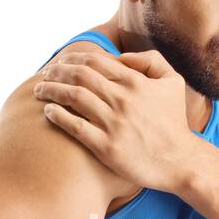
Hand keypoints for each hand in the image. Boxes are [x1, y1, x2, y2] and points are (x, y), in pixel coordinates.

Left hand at [34, 49, 203, 191]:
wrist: (179, 161)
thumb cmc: (174, 121)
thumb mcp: (173, 82)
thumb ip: (151, 61)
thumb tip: (122, 57)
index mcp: (135, 82)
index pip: (95, 61)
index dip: (72, 58)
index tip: (61, 61)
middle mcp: (123, 100)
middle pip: (79, 76)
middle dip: (57, 71)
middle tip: (45, 74)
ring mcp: (114, 124)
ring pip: (73, 98)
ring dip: (51, 90)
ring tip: (39, 90)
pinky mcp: (107, 147)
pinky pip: (75, 127)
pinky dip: (58, 116)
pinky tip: (48, 112)